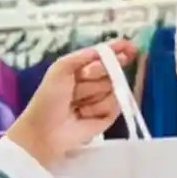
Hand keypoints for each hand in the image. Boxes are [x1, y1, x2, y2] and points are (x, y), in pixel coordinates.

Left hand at [5, 40, 135, 168]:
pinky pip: (115, 105)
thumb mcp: (60, 68)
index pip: (105, 55)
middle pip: (112, 69)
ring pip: (114, 87)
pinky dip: (99, 108)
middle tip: (83, 77)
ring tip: (77, 104)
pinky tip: (84, 115)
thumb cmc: (49, 98)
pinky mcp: (108, 117)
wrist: (46, 130)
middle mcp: (95, 82)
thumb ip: (83, 56)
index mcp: (82, 68)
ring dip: (95, 93)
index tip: (130, 47)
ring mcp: (102, 99)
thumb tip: (104, 50)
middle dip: (101, 71)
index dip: (119, 49)